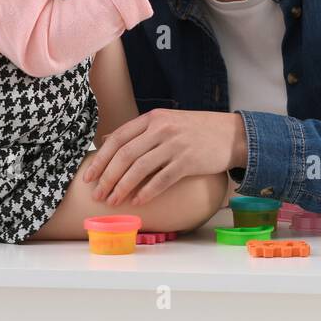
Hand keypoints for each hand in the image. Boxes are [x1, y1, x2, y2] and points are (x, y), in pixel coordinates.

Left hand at [82, 108, 245, 206]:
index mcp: (153, 118)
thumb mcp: (167, 121)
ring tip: (113, 201)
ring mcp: (175, 145)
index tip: (89, 176)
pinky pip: (161, 179)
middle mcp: (162, 129)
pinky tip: (138, 201)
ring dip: (122, 187)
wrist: (231, 134)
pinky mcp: (188, 162)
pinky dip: (147, 192)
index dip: (101, 159)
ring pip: (140, 168)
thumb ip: (139, 131)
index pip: (118, 139)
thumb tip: (107, 142)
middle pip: (125, 155)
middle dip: (107, 177)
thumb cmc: (196, 130)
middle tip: (98, 195)